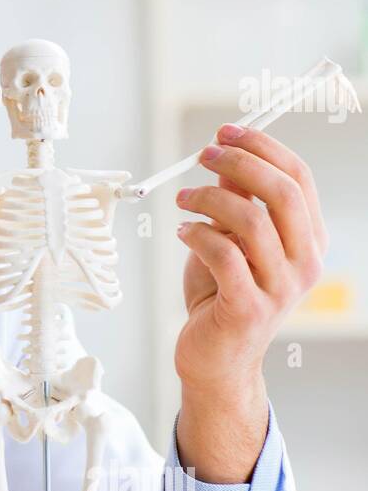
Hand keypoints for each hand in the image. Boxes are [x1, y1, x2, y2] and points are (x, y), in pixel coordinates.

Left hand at [173, 123, 326, 396]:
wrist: (215, 359)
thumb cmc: (221, 295)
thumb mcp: (231, 241)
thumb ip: (235, 204)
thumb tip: (224, 157)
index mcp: (309, 240)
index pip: (299, 178)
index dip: (263, 147)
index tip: (225, 131)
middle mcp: (305, 263)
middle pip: (282, 192)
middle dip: (239, 163)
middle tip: (203, 155)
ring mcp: (280, 289)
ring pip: (251, 220)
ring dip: (209, 198)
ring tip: (182, 199)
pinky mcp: (249, 309)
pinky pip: (224, 255)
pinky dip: (197, 233)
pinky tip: (181, 231)